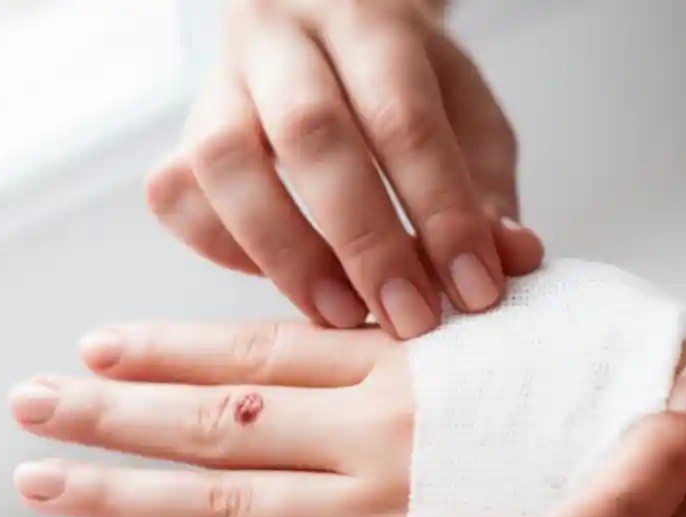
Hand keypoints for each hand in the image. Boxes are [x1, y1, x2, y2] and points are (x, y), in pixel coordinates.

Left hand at [8, 319, 671, 516]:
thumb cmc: (644, 381)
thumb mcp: (554, 306)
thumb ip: (487, 286)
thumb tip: (475, 248)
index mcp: (399, 363)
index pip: (251, 348)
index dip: (166, 348)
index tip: (96, 346)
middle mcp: (366, 440)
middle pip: (207, 425)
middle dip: (107, 417)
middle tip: (23, 408)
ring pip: (217, 507)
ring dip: (121, 497)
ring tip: (42, 486)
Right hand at [145, 0, 541, 338]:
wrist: (325, 38)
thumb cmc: (405, 89)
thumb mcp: (465, 119)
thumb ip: (484, 191)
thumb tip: (510, 262)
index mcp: (368, 17)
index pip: (403, 115)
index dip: (442, 211)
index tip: (475, 291)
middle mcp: (280, 36)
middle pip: (309, 132)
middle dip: (366, 239)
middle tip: (408, 317)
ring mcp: (217, 82)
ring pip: (222, 160)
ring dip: (284, 253)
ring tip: (340, 313)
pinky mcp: (179, 134)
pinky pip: (176, 194)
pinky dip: (224, 250)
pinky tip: (282, 284)